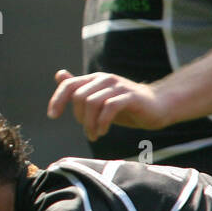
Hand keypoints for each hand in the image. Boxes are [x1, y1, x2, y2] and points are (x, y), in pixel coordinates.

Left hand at [47, 70, 172, 140]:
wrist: (159, 106)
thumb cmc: (126, 105)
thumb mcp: (100, 99)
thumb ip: (80, 89)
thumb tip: (59, 75)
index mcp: (95, 79)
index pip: (68, 85)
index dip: (57, 99)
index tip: (52, 116)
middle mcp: (105, 79)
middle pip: (79, 97)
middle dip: (79, 118)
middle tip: (88, 132)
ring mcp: (118, 87)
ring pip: (92, 103)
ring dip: (89, 124)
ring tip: (94, 135)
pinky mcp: (130, 97)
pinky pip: (109, 107)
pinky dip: (102, 122)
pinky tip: (102, 131)